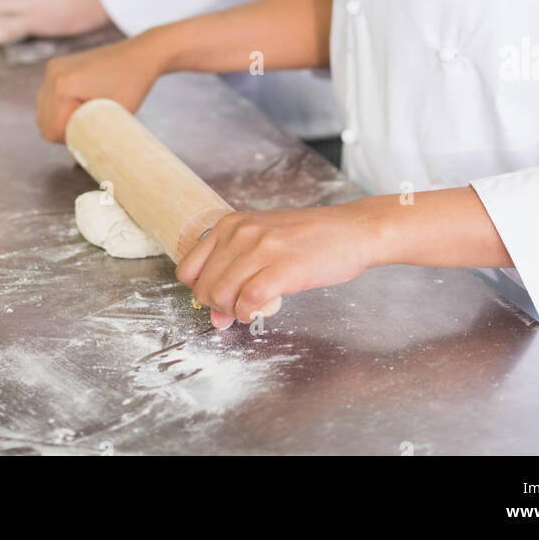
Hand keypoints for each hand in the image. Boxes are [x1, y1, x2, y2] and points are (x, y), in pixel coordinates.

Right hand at [35, 30, 169, 141]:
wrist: (141, 55)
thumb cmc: (132, 85)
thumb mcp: (113, 118)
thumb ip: (92, 139)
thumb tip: (75, 162)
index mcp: (63, 86)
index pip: (51, 130)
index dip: (68, 139)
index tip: (89, 135)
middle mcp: (53, 74)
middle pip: (43, 121)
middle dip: (62, 130)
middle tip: (89, 127)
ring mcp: (53, 68)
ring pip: (43, 109)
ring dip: (60, 119)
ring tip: (86, 115)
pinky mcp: (57, 65)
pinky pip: (48, 96)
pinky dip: (59, 106)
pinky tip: (80, 105)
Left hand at [175, 201, 383, 329]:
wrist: (350, 231)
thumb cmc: (309, 238)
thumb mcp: (264, 244)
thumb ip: (235, 273)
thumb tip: (215, 315)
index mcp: (231, 224)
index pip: (188, 268)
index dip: (199, 290)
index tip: (218, 297)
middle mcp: (240, 232)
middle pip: (203, 287)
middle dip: (217, 307)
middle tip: (238, 309)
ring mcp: (260, 249)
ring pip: (221, 295)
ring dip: (234, 312)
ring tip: (252, 308)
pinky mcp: (282, 268)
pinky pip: (248, 301)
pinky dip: (248, 314)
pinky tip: (260, 311)